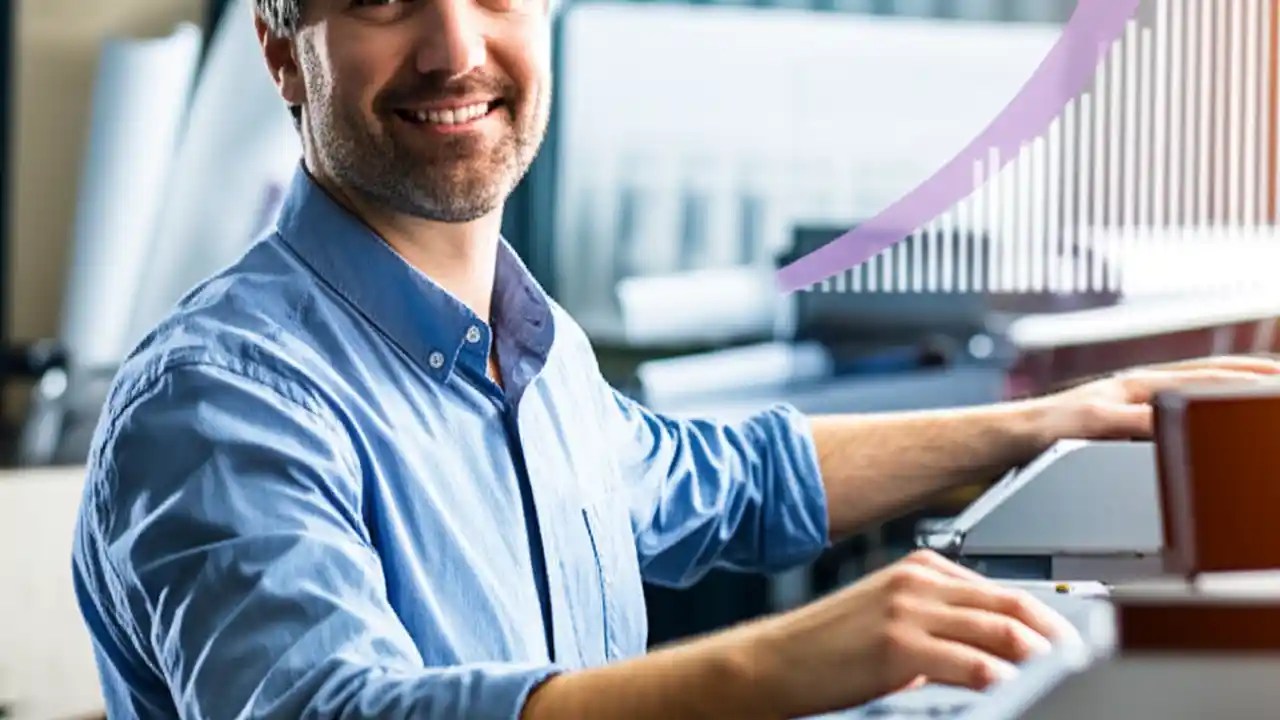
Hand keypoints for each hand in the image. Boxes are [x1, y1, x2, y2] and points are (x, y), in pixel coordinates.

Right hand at [741, 550, 1079, 717]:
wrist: (774, 661)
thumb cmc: (829, 647)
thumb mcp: (890, 620)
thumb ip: (940, 622)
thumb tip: (996, 650)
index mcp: (920, 569)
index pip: (1002, 589)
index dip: (1045, 618)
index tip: (1072, 643)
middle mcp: (917, 581)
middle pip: (1009, 603)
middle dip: (1054, 635)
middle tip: (1082, 660)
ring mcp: (907, 609)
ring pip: (996, 629)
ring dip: (1037, 656)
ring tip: (1061, 676)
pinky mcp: (896, 644)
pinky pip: (966, 662)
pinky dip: (997, 677)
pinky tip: (1012, 689)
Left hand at [1028, 354, 1279, 442]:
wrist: (1013, 438)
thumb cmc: (1045, 428)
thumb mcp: (1094, 424)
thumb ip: (1134, 421)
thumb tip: (1170, 421)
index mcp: (1139, 384)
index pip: (1205, 378)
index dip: (1245, 380)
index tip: (1277, 382)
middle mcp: (1139, 390)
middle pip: (1207, 378)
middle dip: (1248, 376)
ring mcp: (1133, 405)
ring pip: (1195, 392)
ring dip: (1229, 391)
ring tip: (1262, 393)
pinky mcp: (1125, 424)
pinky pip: (1178, 414)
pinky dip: (1204, 413)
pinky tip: (1210, 425)